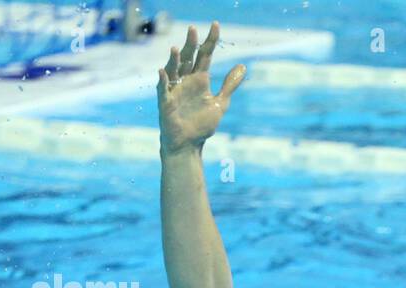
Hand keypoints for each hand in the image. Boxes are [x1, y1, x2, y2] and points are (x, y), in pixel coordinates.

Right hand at [157, 22, 245, 153]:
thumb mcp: (220, 102)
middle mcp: (185, 80)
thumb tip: (243, 66)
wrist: (189, 144)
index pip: (204, 55)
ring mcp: (174, 90)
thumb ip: (230, 84)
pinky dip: (163, 80)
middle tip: (193, 29)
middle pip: (188, 58)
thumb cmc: (201, 123)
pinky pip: (163, 89)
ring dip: (174, 60)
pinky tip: (162, 71)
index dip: (210, 41)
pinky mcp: (166, 103)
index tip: (216, 25)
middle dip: (190, 44)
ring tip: (177, 48)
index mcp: (199, 79)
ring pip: (173, 70)